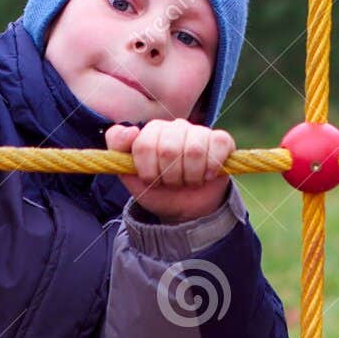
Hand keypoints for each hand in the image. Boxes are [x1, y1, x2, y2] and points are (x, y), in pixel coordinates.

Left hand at [105, 119, 235, 222]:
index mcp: (152, 132)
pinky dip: (211, 167)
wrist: (187, 210)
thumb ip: (118, 149)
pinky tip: (207, 176)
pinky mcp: (221, 140)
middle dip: (169, 176)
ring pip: (194, 150)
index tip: (152, 180)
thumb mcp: (130, 176)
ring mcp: (199, 131)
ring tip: (188, 181)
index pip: (144, 144)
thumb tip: (131, 130)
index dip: (148, 170)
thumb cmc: (159, 190)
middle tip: (172, 183)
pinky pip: (218, 144)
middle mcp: (175, 127)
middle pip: (168, 148)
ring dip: (190, 176)